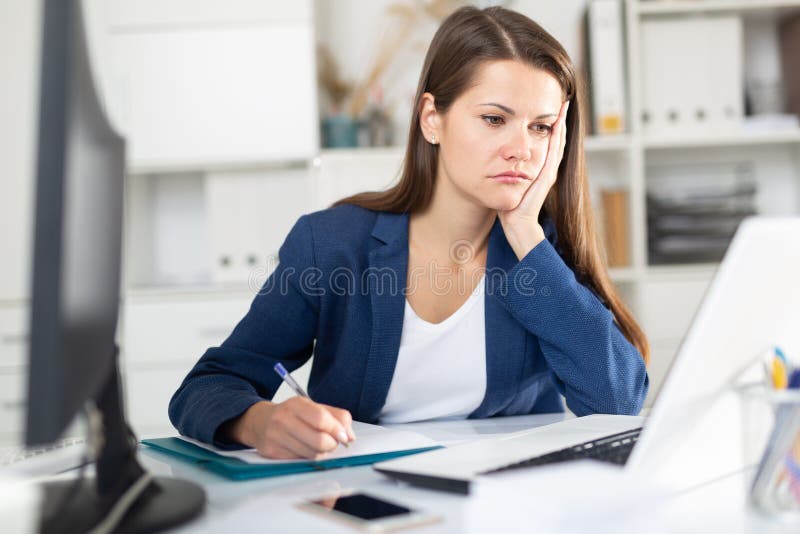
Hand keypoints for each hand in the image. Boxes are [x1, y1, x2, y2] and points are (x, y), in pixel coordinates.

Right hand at [228, 397, 356, 458]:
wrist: (259, 422)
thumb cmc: (291, 415)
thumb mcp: (312, 407)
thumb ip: (336, 417)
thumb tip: (350, 436)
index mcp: (296, 404)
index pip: (321, 419)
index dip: (337, 430)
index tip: (345, 436)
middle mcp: (283, 419)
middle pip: (318, 440)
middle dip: (332, 445)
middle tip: (333, 443)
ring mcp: (276, 437)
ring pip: (311, 454)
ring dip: (322, 453)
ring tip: (320, 446)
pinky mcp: (272, 452)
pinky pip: (300, 461)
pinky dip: (308, 458)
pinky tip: (305, 450)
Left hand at [497, 100, 568, 259]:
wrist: (516, 226)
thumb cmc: (508, 207)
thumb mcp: (505, 182)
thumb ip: (503, 169)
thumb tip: (493, 157)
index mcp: (537, 169)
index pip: (546, 141)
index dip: (549, 124)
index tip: (548, 105)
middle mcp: (546, 168)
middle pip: (556, 138)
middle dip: (558, 118)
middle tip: (561, 98)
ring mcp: (548, 172)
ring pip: (557, 142)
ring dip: (560, 123)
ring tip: (563, 105)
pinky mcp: (546, 176)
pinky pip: (553, 152)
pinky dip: (556, 137)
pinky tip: (557, 123)